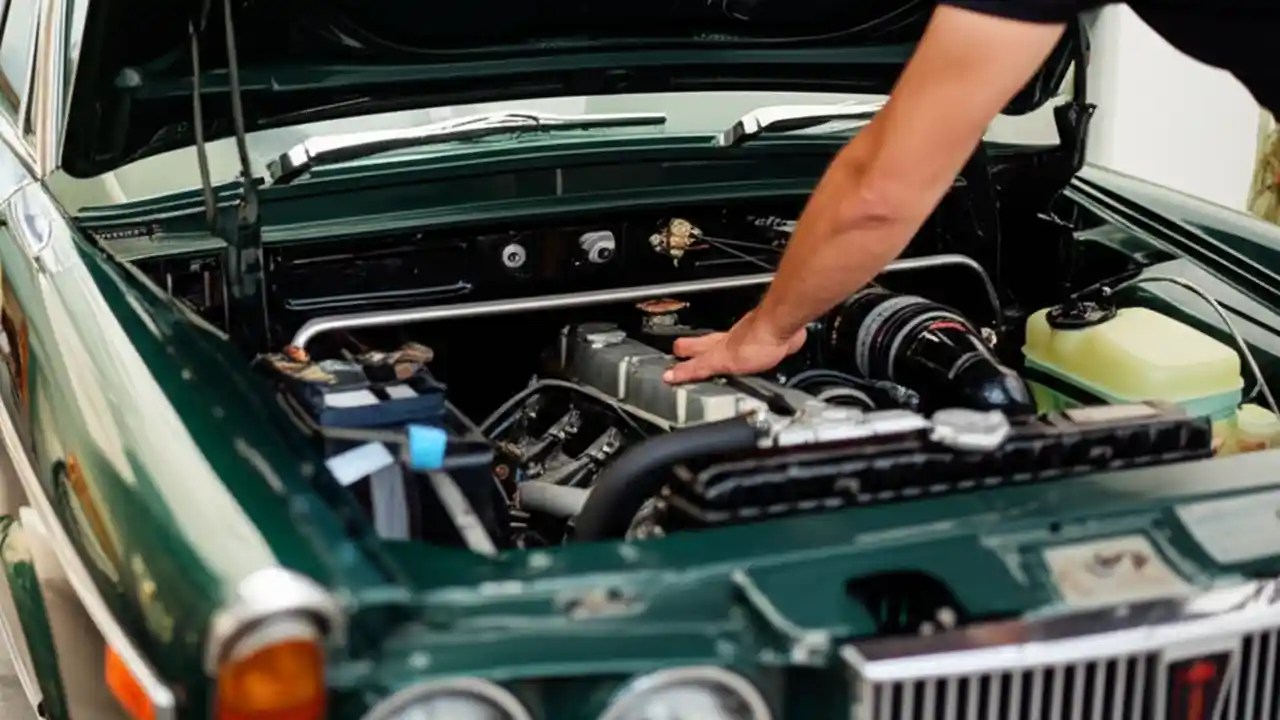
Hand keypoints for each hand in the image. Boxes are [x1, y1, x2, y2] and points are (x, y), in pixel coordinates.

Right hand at [662, 310, 806, 383]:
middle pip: (704, 345)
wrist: (783, 329)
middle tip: (682, 357)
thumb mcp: (720, 361)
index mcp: (714, 347)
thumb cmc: (756, 340)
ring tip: (712, 362)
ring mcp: (745, 343)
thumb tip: (671, 374)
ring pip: (725, 347)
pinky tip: (747, 364)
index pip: (687, 352)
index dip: (677, 362)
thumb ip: (697, 368)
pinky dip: (744, 359)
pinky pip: (750, 353)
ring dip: (717, 353)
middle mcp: (727, 342)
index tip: (668, 371)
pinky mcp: (764, 345)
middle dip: (692, 351)